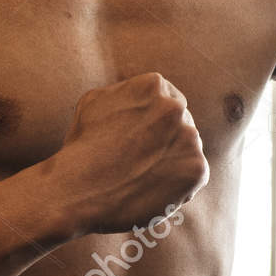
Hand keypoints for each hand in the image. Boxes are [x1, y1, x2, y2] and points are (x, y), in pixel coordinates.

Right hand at [48, 72, 209, 234]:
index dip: (153, 124)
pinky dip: (179, 185)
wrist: (78, 190)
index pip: (166, 101)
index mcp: (153, 85)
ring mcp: (189, 137)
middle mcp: (176, 107)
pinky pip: (194, 176)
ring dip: (172, 162)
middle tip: (142, 161)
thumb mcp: (94, 102)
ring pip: (188, 149)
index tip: (141, 140)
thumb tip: (142, 92)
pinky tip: (153, 190)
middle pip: (180, 124)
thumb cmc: (80, 148)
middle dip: (165, 141)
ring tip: (143, 178)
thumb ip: (124, 92)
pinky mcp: (196, 168)